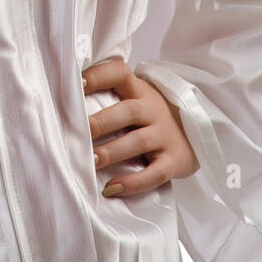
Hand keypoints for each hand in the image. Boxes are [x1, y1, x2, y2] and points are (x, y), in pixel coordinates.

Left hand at [84, 57, 198, 198]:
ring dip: (111, 152)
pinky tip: (112, 188)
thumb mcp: (136, 97)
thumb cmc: (151, 115)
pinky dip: (134, 182)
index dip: (98, 76)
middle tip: (76, 133)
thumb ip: (109, 95)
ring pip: (138, 141)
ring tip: (90, 162)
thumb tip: (64, 102)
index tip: (75, 84)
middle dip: (100, 122)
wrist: (198, 130)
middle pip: (127, 111)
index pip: (119, 73)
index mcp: (139, 90)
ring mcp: (164, 135)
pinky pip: (155, 173)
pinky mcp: (173, 161)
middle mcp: (152, 109)